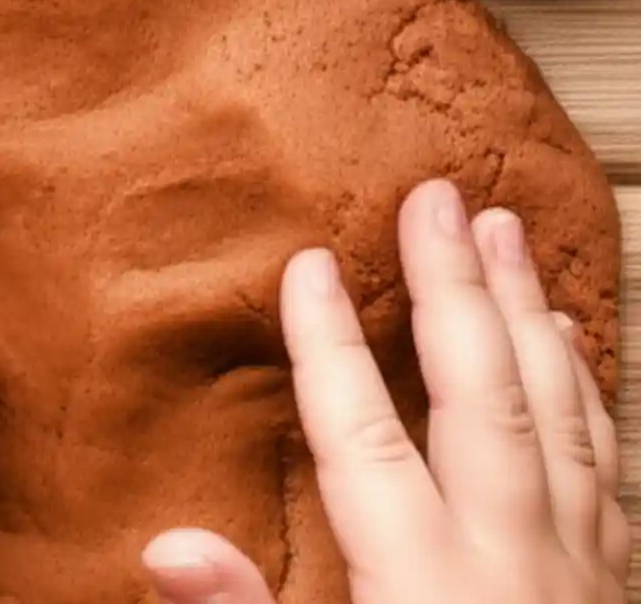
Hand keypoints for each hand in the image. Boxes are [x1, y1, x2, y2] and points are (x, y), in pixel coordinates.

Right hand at [144, 179, 629, 602]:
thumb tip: (168, 543)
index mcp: (422, 582)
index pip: (363, 437)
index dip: (329, 347)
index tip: (306, 266)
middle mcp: (508, 554)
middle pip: (480, 393)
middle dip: (453, 289)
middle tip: (437, 199)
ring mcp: (573, 561)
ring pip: (557, 408)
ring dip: (528, 311)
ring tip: (506, 231)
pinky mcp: (610, 575)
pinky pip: (605, 454)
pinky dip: (587, 382)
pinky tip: (570, 336)